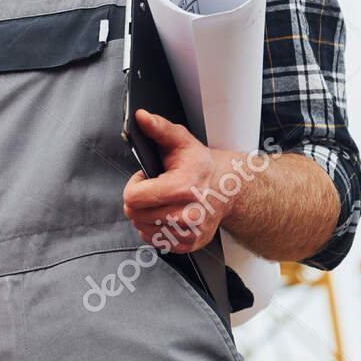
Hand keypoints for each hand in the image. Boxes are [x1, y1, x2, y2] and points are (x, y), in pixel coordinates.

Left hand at [121, 109, 242, 252]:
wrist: (228, 187)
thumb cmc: (200, 165)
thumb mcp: (180, 141)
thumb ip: (158, 128)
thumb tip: (142, 117)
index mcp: (182, 188)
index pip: (132, 198)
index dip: (135, 185)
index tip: (148, 178)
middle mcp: (188, 214)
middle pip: (135, 214)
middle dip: (141, 199)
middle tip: (159, 188)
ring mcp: (190, 232)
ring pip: (142, 228)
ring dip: (147, 214)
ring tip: (165, 200)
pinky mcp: (190, 243)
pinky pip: (154, 240)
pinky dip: (156, 227)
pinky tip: (169, 213)